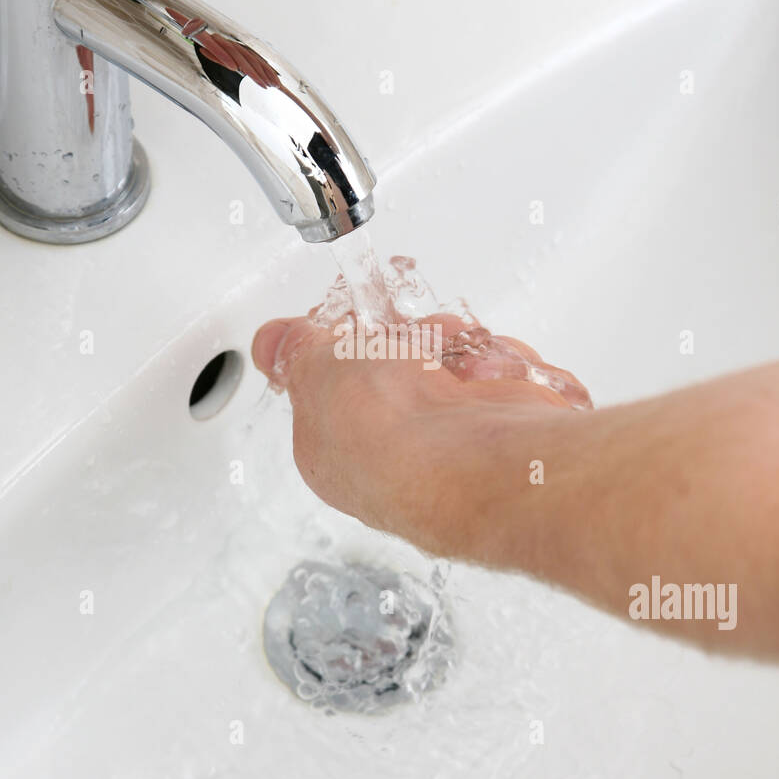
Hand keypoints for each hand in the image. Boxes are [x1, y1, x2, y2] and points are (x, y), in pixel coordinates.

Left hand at [251, 313, 588, 560]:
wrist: (475, 457)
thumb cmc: (390, 431)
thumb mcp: (314, 367)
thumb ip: (296, 349)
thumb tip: (271, 343)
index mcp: (335, 446)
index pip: (337, 379)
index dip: (350, 340)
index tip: (359, 321)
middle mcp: (396, 454)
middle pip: (403, 362)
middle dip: (417, 336)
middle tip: (417, 340)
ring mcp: (455, 445)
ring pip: (458, 362)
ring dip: (463, 346)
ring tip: (464, 362)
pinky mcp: (507, 434)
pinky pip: (507, 375)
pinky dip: (506, 365)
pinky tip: (496, 379)